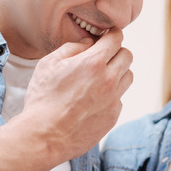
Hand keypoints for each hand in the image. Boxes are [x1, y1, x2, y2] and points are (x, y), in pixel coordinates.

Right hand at [20, 29, 132, 162]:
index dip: (113, 34)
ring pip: (128, 77)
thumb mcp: (49, 64)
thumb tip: (89, 43)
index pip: (116, 38)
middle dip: (116, 52)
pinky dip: (111, 95)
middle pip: (127, 56)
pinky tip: (93, 99)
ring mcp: (113, 100)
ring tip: (99, 78)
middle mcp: (108, 80)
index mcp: (93, 63)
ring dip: (117, 73)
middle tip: (102, 56)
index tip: (108, 36)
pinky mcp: (113, 116)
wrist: (45, 136)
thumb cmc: (43, 99)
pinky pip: (120, 98)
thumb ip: (72, 48)